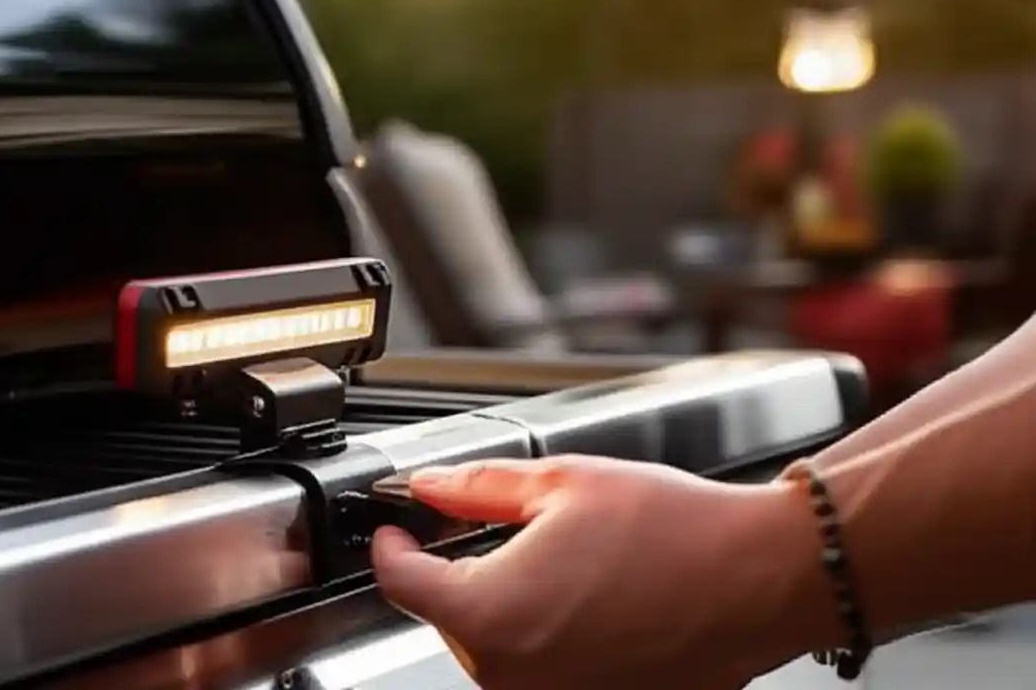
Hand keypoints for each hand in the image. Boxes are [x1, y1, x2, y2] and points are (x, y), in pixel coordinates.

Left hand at [370, 456, 828, 689]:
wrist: (763, 579)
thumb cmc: (677, 533)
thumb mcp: (562, 484)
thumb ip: (476, 488)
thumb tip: (427, 488)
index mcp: (490, 613)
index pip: (400, 583)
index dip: (391, 547)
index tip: (396, 530)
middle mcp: (512, 675)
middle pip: (450, 616)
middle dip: (463, 571)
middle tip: (509, 530)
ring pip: (498, 644)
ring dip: (510, 603)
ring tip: (570, 562)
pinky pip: (545, 669)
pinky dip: (552, 635)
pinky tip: (594, 599)